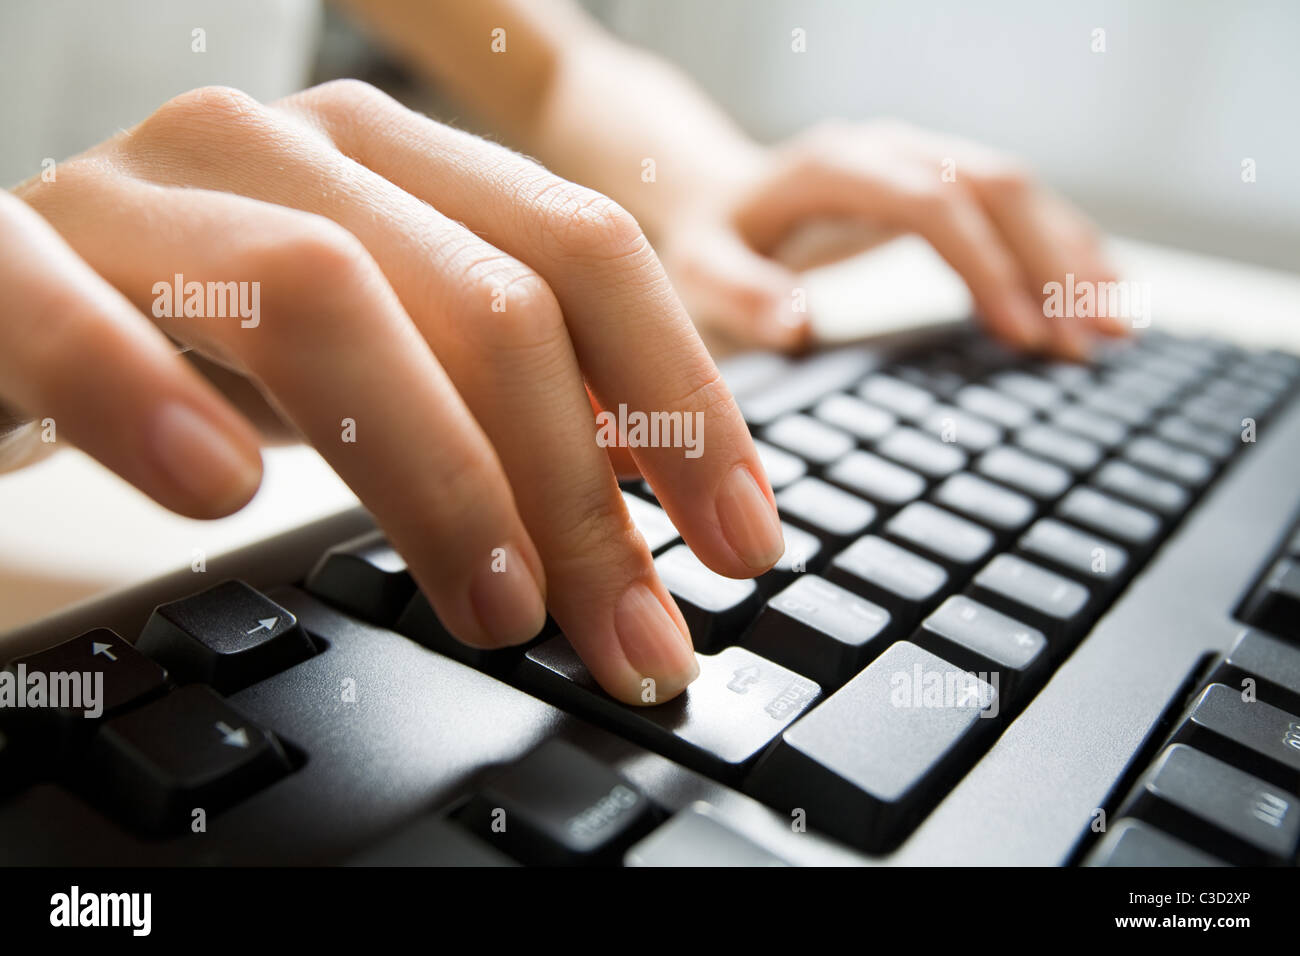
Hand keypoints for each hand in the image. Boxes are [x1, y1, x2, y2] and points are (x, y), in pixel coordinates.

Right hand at [4, 80, 786, 704]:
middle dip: (585, 489)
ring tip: (495, 605)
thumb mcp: (384, 354)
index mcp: (392, 163)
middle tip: (629, 630)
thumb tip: (652, 472)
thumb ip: (500, 389)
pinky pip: (69, 308)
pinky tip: (223, 486)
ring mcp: (144, 193)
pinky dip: (147, 390)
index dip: (685, 401)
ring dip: (437, 471)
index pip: (588, 255)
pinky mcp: (4, 254)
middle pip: (489, 298)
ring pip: (325, 294)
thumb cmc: (200, 329)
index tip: (744, 538)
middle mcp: (283, 151)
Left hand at [655, 119, 1125, 356]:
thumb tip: (796, 323)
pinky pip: (1016, 207)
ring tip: (1117, 329)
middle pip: (997, 189)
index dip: (987, 267)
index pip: (936, 205)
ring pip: (1021, 193)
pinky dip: (1060, 250)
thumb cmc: (711, 240)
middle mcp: (892, 150)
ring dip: (1072, 258)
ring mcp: (921, 160)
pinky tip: (1098, 292)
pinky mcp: (939, 183)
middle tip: (1094, 344)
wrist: (718, 196)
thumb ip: (740, 295)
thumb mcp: (702, 270)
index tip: (1024, 337)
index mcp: (839, 167)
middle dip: (1053, 266)